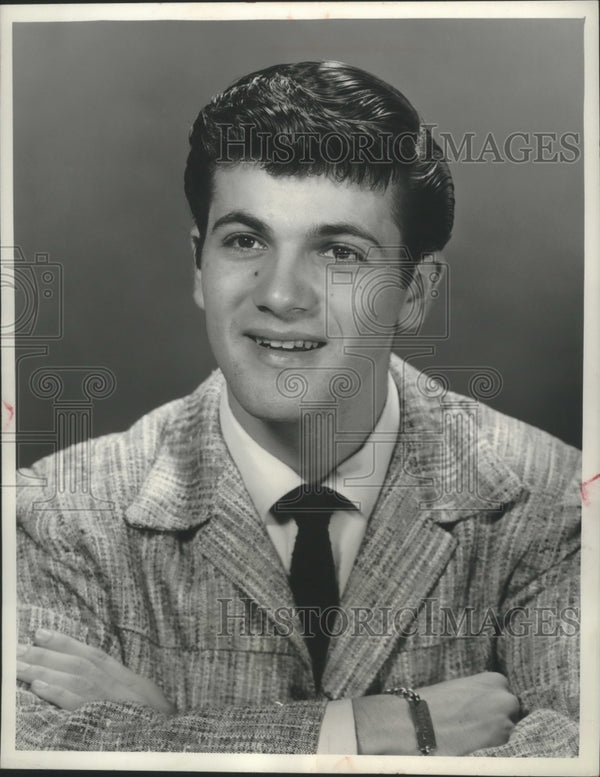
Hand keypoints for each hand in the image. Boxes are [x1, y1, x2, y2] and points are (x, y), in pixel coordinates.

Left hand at [17, 629, 173, 713]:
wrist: (178, 744)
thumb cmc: (160, 726)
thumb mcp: (145, 701)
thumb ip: (122, 688)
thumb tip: (93, 678)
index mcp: (129, 679)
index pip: (93, 654)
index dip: (66, 642)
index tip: (40, 633)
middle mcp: (122, 685)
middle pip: (79, 663)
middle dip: (46, 653)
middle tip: (17, 647)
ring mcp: (115, 701)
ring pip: (75, 678)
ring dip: (44, 669)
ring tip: (18, 664)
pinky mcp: (109, 720)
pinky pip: (80, 704)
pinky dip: (58, 693)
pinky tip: (38, 688)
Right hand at [353, 671, 519, 754]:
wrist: (418, 722)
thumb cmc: (432, 703)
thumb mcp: (459, 688)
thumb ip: (478, 694)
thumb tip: (484, 705)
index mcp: (493, 679)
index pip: (504, 692)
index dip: (493, 702)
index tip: (482, 709)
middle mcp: (504, 698)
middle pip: (511, 710)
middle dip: (499, 717)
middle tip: (477, 725)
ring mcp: (505, 722)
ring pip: (509, 729)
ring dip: (496, 733)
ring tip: (472, 736)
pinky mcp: (499, 744)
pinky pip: (502, 746)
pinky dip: (491, 746)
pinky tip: (473, 744)